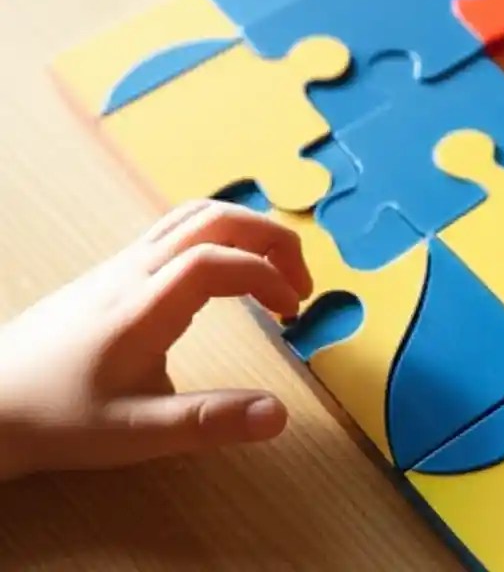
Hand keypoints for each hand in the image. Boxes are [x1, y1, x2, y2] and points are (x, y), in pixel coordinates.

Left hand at [0, 200, 311, 479]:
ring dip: (249, 232)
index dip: (269, 276)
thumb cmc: (57, 419)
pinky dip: (223, 237)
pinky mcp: (115, 271)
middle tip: (300, 287)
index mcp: (143, 306)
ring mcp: (122, 265)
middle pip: (216, 218)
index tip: (292, 313)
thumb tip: (279, 415)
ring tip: (275, 275)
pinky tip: (228, 278)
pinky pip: (179, 229)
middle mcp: (134, 271)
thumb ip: (210, 423)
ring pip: (196, 215)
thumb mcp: (136, 433)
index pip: (220, 261)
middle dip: (274, 240)